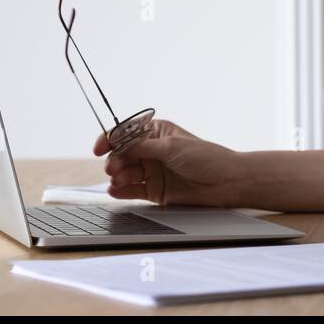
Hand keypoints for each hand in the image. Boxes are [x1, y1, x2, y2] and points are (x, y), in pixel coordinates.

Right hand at [93, 118, 240, 206]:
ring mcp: (153, 171)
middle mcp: (152, 151)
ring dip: (118, 176)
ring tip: (118, 180)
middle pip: (122, 154)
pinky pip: (132, 190)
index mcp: (156, 133)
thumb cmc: (204, 157)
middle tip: (113, 168)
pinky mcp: (155, 190)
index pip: (126, 134)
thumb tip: (120, 147)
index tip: (99, 148)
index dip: (110, 139)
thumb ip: (143, 147)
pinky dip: (121, 190)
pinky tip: (115, 190)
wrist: (224, 182)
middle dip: (115, 160)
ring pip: (125, 172)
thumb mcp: (171, 146)